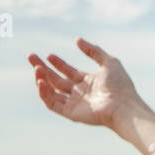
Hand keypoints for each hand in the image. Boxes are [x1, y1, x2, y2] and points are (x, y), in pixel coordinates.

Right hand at [27, 37, 143, 127]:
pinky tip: (40, 82)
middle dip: (43, 68)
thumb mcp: (109, 62)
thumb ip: (94, 50)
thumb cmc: (120, 86)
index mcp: (89, 82)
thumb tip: (78, 40)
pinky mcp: (72, 114)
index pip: (68, 72)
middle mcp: (80, 94)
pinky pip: (53, 105)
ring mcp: (75, 104)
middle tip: (31, 57)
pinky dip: (45, 94)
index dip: (58, 63)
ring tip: (36, 68)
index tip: (49, 55)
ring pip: (52, 92)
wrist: (123, 106)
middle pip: (56, 80)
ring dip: (42, 79)